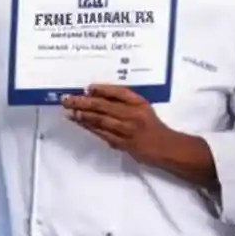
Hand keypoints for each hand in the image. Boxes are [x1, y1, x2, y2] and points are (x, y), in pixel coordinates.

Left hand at [64, 84, 178, 164]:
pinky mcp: (124, 143)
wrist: (167, 147)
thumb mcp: (142, 107)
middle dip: (83, 102)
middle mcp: (133, 114)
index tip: (88, 87)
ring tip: (69, 110)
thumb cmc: (152, 126)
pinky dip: (89, 127)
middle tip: (67, 99)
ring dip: (82, 115)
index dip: (102, 89)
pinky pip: (103, 133)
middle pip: (104, 105)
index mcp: (139, 103)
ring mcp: (128, 129)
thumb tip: (95, 94)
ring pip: (101, 120)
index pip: (119, 92)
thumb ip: (124, 101)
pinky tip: (79, 122)